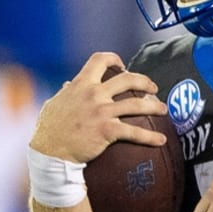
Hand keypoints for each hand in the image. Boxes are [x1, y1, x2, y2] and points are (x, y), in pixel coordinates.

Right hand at [29, 53, 168, 164]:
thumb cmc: (49, 131)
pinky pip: (134, 132)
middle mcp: (93, 94)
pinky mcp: (107, 130)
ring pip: (136, 103)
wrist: (50, 153)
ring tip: (163, 109)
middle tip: (153, 88)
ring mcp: (101, 111)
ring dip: (154, 105)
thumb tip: (68, 86)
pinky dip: (150, 136)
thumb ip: (65, 93)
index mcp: (80, 84)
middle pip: (127, 79)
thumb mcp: (53, 104)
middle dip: (144, 81)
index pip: (99, 60)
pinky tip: (161, 140)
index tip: (122, 65)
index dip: (114, 59)